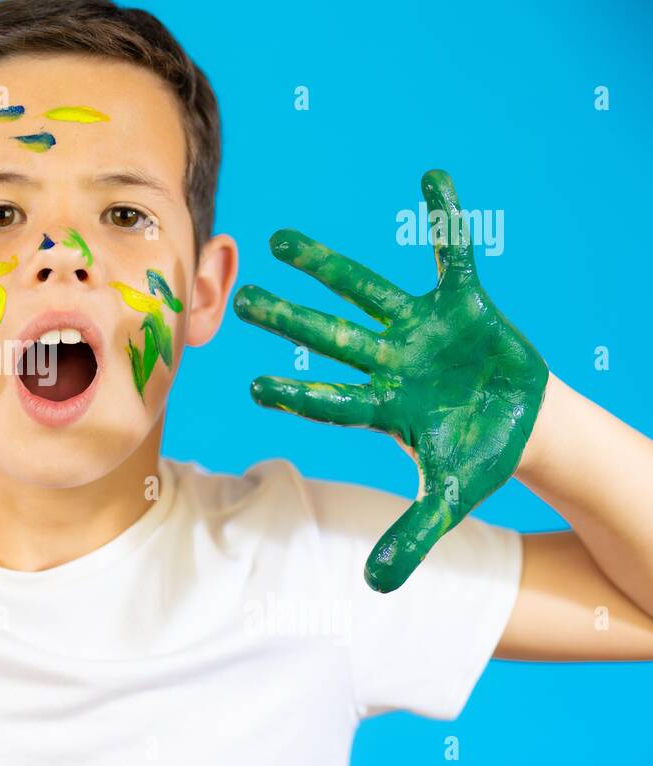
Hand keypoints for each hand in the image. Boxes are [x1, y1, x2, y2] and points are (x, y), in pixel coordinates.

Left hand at [233, 170, 547, 591]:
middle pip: (331, 339)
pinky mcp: (463, 305)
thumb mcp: (451, 496)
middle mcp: (389, 361)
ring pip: (366, 291)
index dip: (297, 396)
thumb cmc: (479, 453)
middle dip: (289, 322)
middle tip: (240, 302)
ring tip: (279, 242)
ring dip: (326, 266)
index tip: (252, 390)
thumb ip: (412, 536)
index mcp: (384, 407)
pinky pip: (454, 256)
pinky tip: (432, 178)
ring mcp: (421, 330)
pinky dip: (448, 220)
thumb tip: (375, 587)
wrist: (525, 423)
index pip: (331, 401)